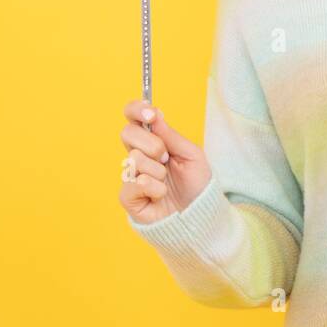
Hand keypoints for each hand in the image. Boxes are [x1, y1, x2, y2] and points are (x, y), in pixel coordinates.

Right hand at [118, 99, 212, 224]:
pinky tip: (160, 196)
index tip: (150, 113)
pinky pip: (134, 183)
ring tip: (167, 182)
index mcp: (153, 141)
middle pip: (127, 133)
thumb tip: (154, 115)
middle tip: (166, 158)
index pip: (133, 118)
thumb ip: (171, 135)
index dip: (136, 110)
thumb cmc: (196, 184)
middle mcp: (138, 156)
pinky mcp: (128, 198)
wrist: (199, 216)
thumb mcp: (191, 154)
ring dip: (158, 171)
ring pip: (134, 159)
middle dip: (152, 144)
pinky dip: (154, 188)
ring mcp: (131, 176)